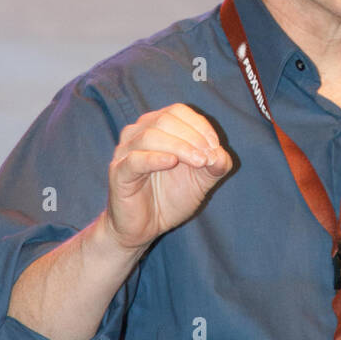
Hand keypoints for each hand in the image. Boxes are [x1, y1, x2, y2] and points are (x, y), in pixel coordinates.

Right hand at [104, 103, 232, 251]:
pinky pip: (135, 159)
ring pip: (150, 136)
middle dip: (192, 137)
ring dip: (179, 147)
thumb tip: (222, 155)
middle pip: (165, 120)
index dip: (199, 125)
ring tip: (198, 163)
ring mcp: (125, 152)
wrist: (146, 228)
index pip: (178, 111)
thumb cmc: (171, 197)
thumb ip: (216, 165)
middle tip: (208, 158)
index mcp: (157, 127)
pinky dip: (155, 158)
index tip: (215, 146)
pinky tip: (172, 162)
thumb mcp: (201, 180)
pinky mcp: (118, 172)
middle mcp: (138, 133)